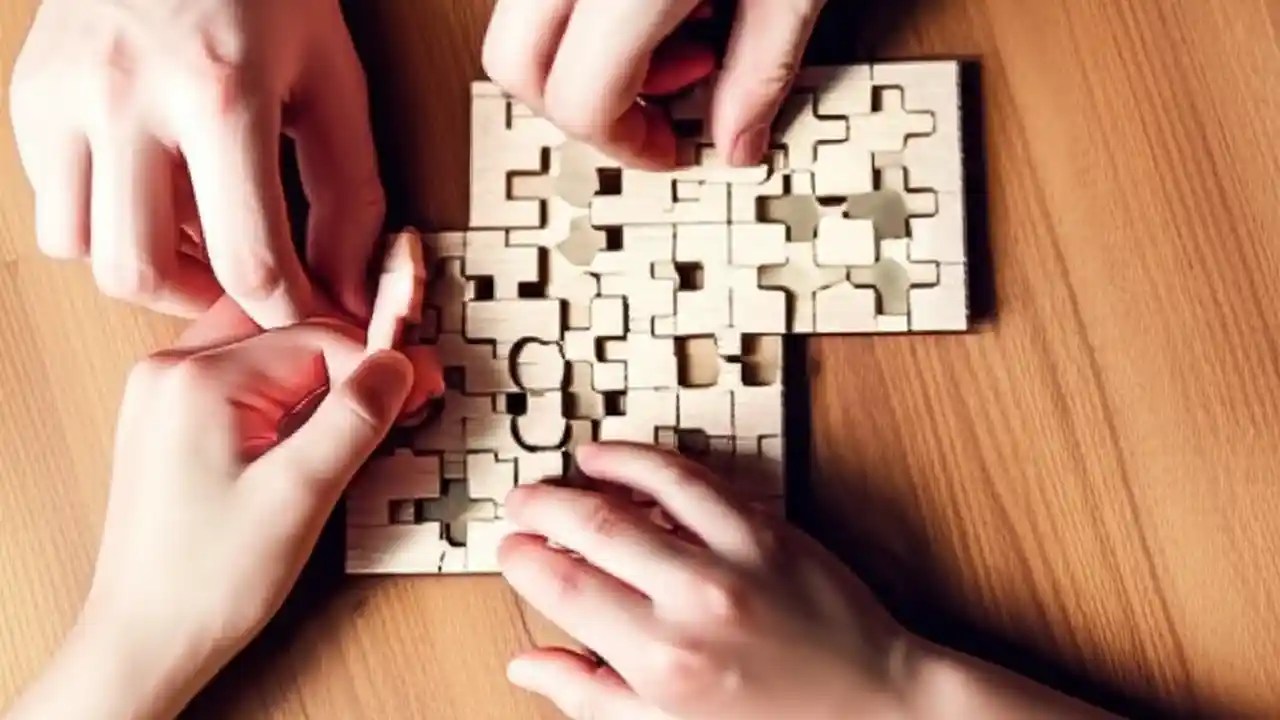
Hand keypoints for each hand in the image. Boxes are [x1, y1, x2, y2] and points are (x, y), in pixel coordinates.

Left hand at [6, 309, 441, 719]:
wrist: (146, 639)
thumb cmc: (207, 580)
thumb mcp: (300, 495)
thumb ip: (355, 418)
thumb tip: (399, 362)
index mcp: (198, 378)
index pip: (318, 337)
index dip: (376, 368)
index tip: (418, 398)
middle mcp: (171, 370)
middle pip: (290, 332)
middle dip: (351, 364)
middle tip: (401, 402)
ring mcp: (165, 393)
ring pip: (268, 351)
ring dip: (321, 376)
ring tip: (361, 421)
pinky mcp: (171, 419)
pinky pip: (244, 379)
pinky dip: (287, 394)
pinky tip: (312, 432)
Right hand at [9, 0, 384, 325]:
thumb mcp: (332, 78)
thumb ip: (348, 191)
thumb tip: (349, 285)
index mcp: (221, 93)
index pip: (247, 257)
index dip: (287, 311)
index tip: (307, 317)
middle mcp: (128, 97)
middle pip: (141, 272)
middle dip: (201, 301)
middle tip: (242, 285)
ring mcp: (65, 96)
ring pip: (82, 248)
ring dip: (144, 265)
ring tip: (195, 235)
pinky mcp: (29, 97)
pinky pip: (54, 203)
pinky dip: (106, 221)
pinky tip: (154, 189)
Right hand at [482, 0, 825, 168]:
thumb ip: (761, 71)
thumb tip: (738, 143)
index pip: (580, 100)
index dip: (627, 144)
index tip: (671, 149)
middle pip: (516, 65)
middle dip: (579, 107)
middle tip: (654, 104)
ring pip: (519, 21)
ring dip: (580, 53)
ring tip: (673, 29)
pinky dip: (581, 8)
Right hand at [498, 443, 911, 719]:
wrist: (872, 705)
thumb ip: (592, 696)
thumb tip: (527, 666)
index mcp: (662, 661)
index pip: (565, 588)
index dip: (524, 560)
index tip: (511, 550)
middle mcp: (694, 602)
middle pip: (591, 529)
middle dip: (542, 509)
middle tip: (521, 506)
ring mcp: (734, 557)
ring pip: (640, 490)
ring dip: (590, 474)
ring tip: (565, 473)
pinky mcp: (768, 528)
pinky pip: (695, 478)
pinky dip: (648, 461)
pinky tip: (621, 460)